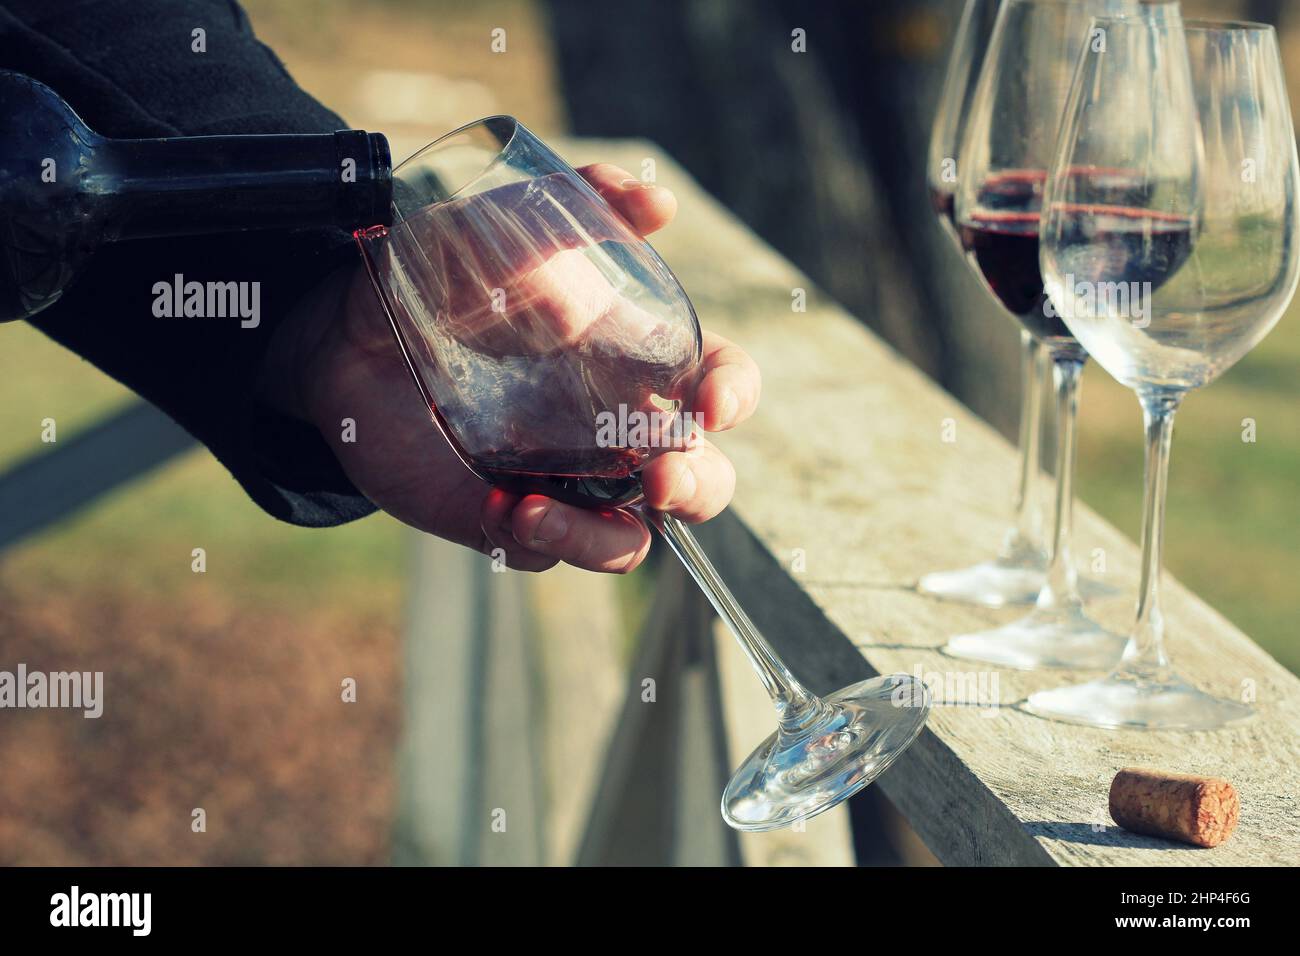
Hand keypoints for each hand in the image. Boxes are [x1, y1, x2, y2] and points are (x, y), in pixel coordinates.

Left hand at [264, 164, 759, 572]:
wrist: (347, 339)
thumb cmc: (440, 275)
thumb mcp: (501, 225)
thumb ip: (579, 207)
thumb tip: (658, 204)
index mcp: (634, 355)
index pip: (718, 380)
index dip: (731, 393)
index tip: (709, 401)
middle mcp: (614, 427)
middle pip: (701, 477)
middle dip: (697, 485)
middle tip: (661, 478)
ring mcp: (568, 480)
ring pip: (635, 536)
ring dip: (608, 537)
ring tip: (541, 513)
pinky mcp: (511, 518)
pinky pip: (548, 552)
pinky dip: (538, 540)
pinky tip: (501, 509)